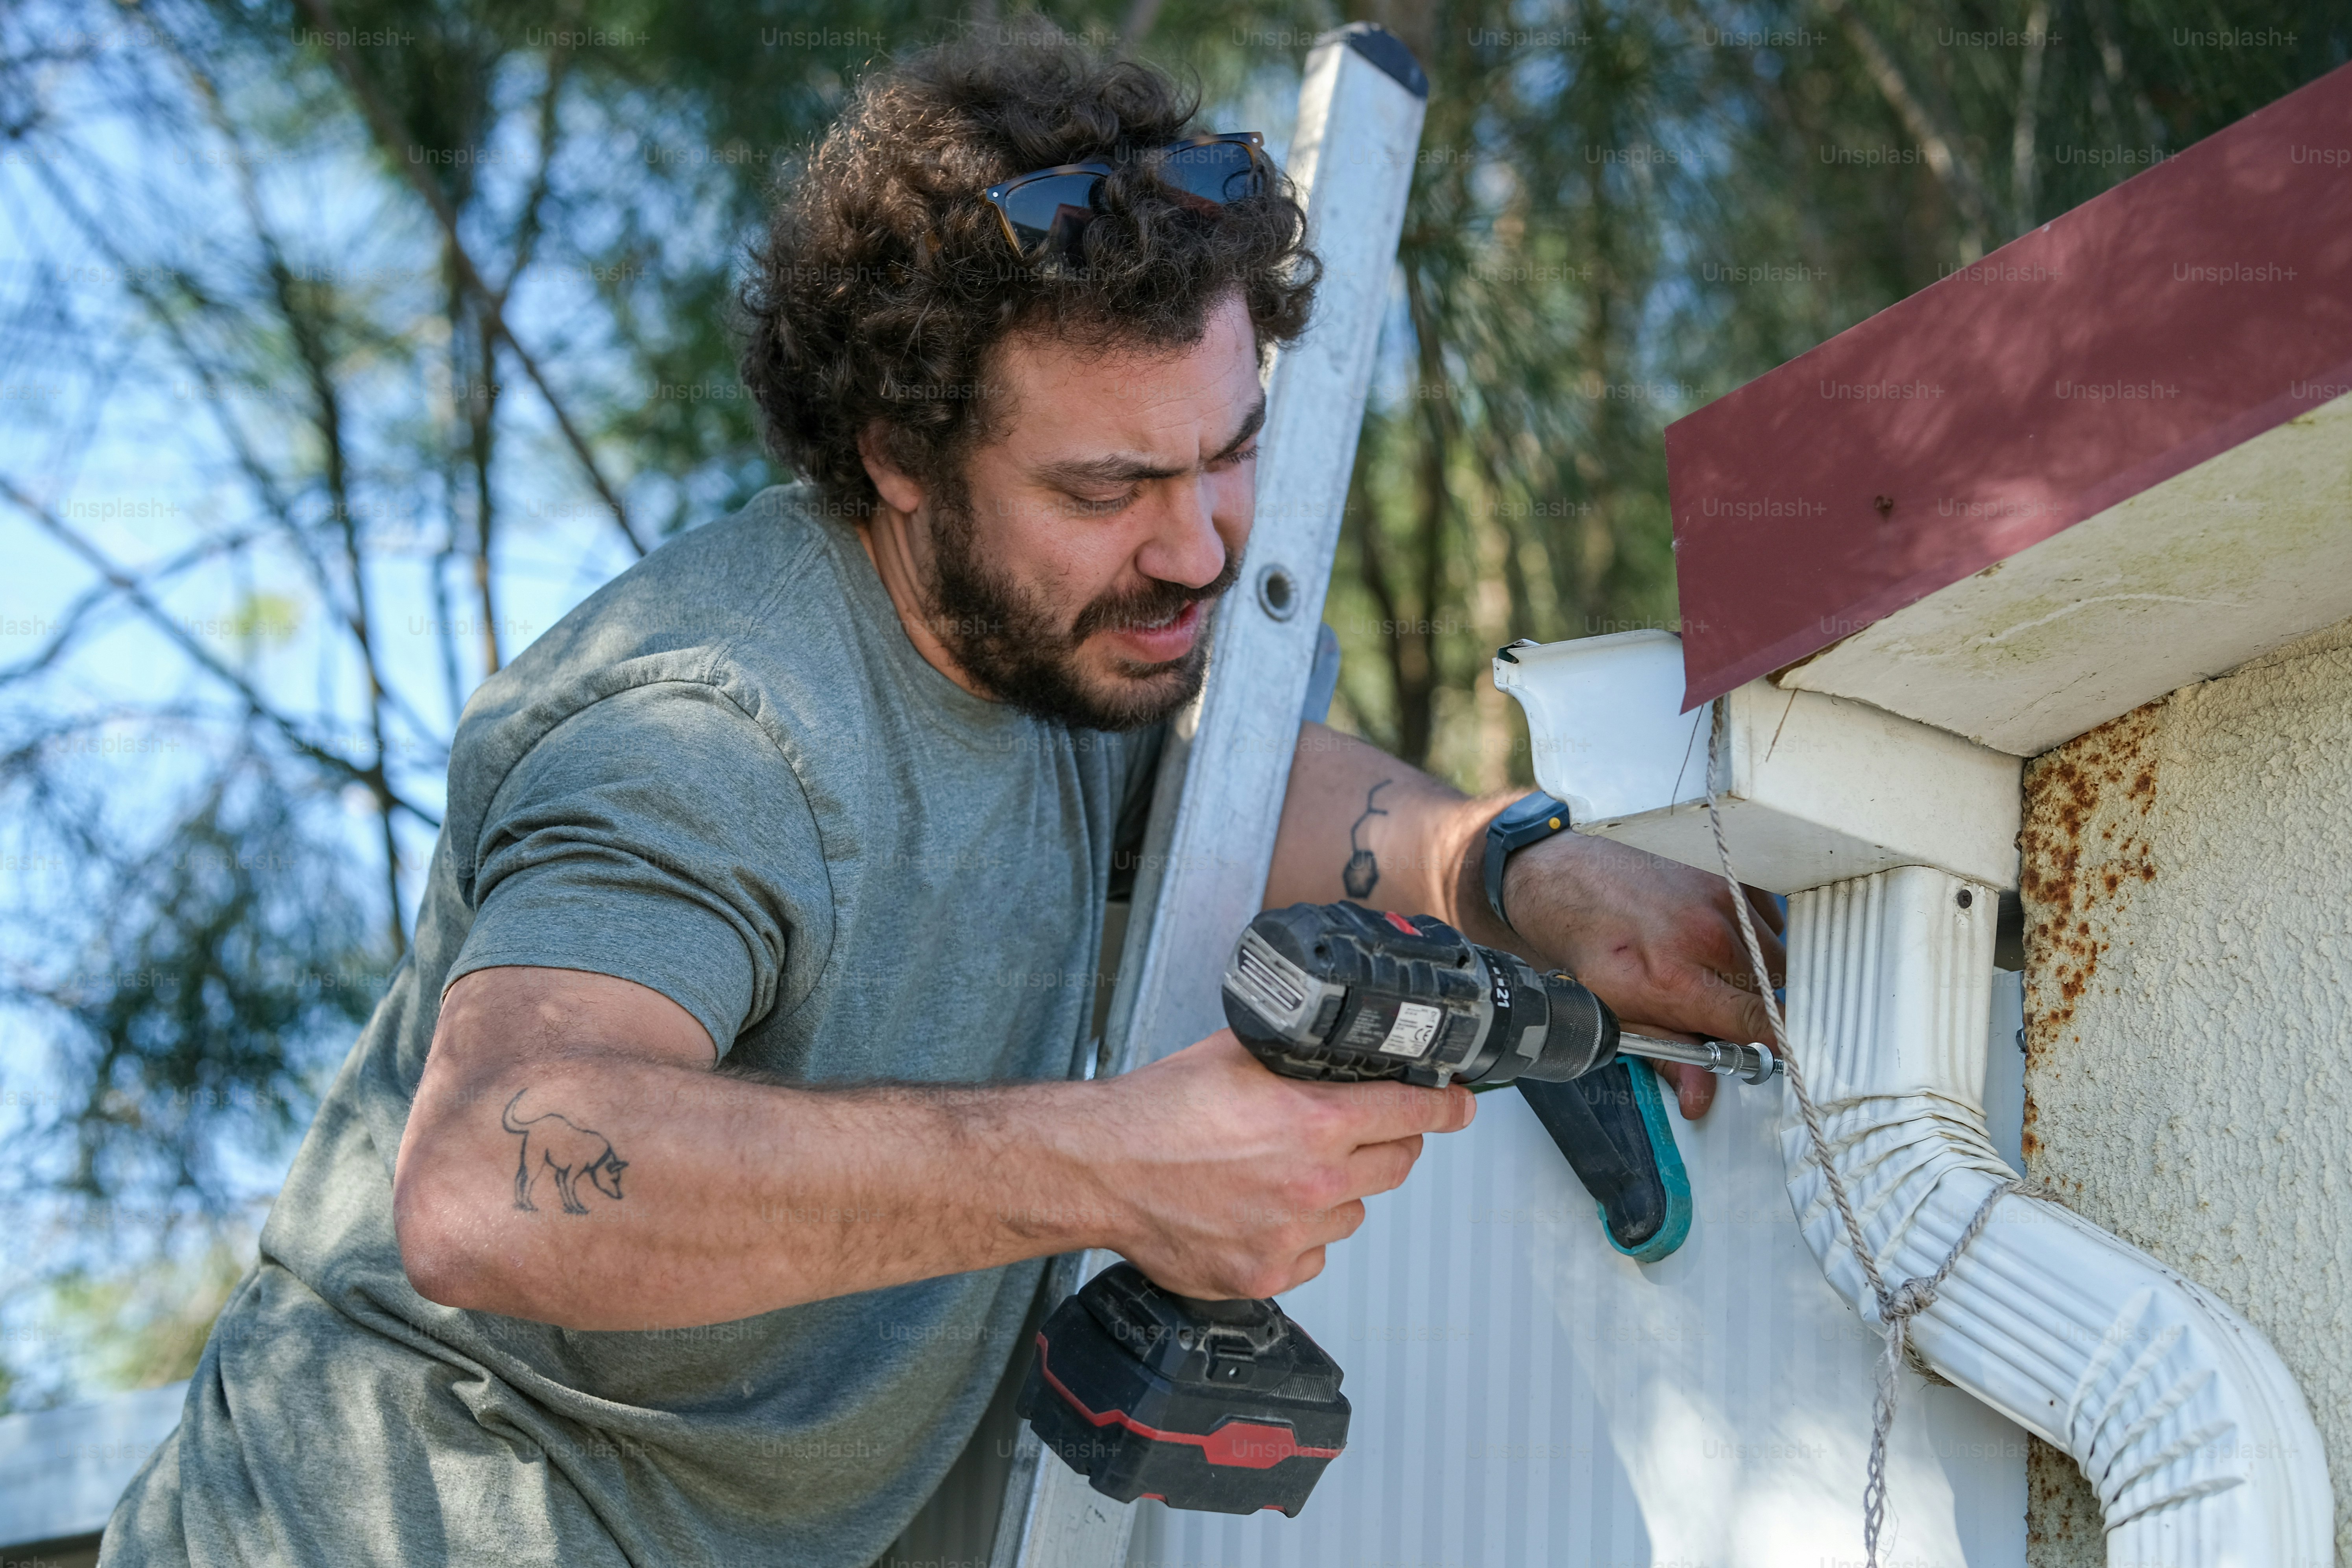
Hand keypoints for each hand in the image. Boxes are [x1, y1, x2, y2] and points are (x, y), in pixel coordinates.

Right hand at [1090, 1030, 1474, 1298]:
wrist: (1103, 1168)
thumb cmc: (1158, 1112)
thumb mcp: (1239, 1053)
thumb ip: (1300, 1054)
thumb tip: (1337, 1047)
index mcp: (1316, 1122)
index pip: (1415, 1113)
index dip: (1445, 1105)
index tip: (1459, 1105)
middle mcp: (1314, 1184)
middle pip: (1396, 1165)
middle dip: (1389, 1142)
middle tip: (1362, 1131)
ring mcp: (1291, 1237)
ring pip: (1352, 1212)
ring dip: (1337, 1191)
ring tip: (1284, 1171)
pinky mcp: (1265, 1276)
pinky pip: (1313, 1256)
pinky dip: (1299, 1236)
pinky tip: (1261, 1211)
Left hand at [1501, 832, 1784, 1120]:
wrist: (1567, 881)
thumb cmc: (1588, 947)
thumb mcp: (1617, 1012)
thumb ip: (1668, 1054)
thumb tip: (1701, 1098)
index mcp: (1676, 981)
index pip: (1759, 1022)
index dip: (1772, 1041)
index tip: (1772, 1048)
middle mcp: (1705, 937)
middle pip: (1772, 991)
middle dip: (1755, 1005)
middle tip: (1722, 1004)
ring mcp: (1719, 899)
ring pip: (1774, 954)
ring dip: (1755, 970)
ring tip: (1711, 967)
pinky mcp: (1726, 876)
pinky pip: (1768, 918)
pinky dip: (1752, 933)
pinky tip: (1717, 936)